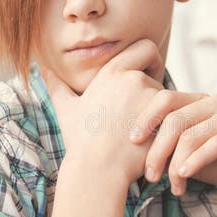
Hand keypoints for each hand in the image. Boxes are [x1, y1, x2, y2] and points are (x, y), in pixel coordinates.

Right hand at [42, 39, 163, 183]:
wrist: (96, 170)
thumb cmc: (81, 142)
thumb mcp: (66, 110)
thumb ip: (56, 85)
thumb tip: (40, 67)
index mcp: (112, 72)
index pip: (145, 46)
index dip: (151, 58)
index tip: (148, 73)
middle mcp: (133, 78)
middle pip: (159, 74)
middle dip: (157, 86)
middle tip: (148, 109)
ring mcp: (150, 98)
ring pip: (168, 98)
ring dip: (162, 112)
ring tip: (148, 134)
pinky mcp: (165, 119)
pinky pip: (177, 117)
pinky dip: (170, 128)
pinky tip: (158, 143)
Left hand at [130, 90, 216, 199]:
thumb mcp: (197, 155)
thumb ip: (175, 150)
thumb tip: (141, 157)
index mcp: (202, 101)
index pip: (166, 99)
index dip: (145, 117)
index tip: (131, 141)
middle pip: (175, 120)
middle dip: (157, 151)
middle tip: (149, 176)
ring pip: (191, 135)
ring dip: (176, 165)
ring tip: (172, 185)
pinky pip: (214, 145)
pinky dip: (195, 161)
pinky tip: (184, 176)